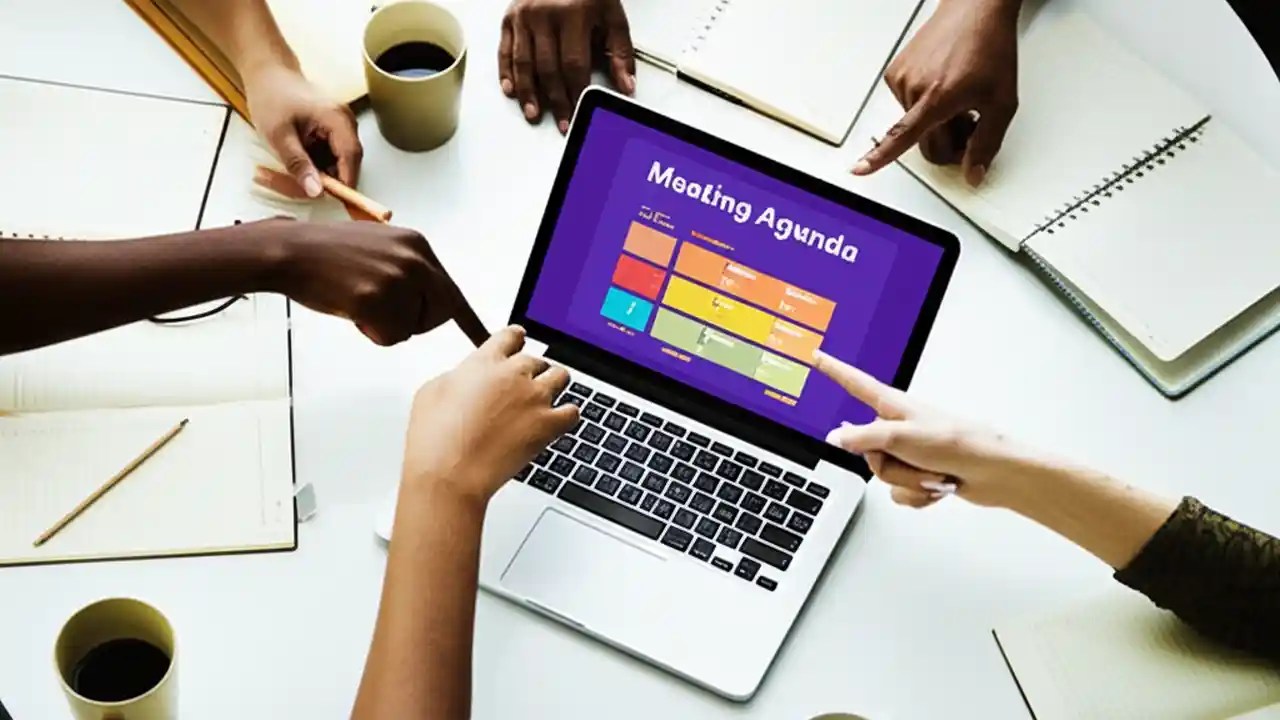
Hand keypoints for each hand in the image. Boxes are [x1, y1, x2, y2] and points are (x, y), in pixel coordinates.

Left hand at [244, 64, 362, 196]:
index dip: (344, 184)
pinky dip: (310, 166)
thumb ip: (298, 164)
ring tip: (279, 173)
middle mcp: (346, 124)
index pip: (351, 159)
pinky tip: (289, 162)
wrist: (267, 74)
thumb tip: (316, 191)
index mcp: (338, 119)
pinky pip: (327, 159)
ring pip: (334, 165)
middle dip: (321, 181)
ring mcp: (341, 128)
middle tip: (290, 185)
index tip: (329, 200)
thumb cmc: (271, 97)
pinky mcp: (332, 133)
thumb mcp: (278, 135)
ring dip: (312, 175)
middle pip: (345, 165)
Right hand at [258, 219, 487, 346]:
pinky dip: (373, 333)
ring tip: (360, 302)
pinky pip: (391, 335)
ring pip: (412, 328)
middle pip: (438, 314)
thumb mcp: (381, 247)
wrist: (291, 252)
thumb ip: (409, 268)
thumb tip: (427, 297)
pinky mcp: (376, 298)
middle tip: (383, 311)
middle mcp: (414, 260)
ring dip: (388, 326)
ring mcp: (396, 279)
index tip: (485, 336)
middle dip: (415, 322)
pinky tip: (353, 311)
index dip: (466, 319)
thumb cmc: (328, 253)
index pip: (452, 290)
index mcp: (418, 245)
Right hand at [402, 326, 578, 504]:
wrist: (450, 475)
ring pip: (560, 377)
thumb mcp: (431, 392)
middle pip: (536, 359)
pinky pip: (572, 411)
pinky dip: (567, 415)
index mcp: (484, 362)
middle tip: (522, 386)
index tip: (518, 342)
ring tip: (543, 399)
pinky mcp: (548, 425)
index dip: (515, 340)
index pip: (511, 336)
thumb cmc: (435, 439)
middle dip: (530, 371)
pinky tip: (557, 421)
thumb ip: (457, 376)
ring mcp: (534, 398)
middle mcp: (514, 374)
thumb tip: (466, 379)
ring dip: (553, 385)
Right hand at [499, 0, 635, 133]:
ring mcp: (524, 16)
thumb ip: (620, 51)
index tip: (581, 110)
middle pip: (548, 68)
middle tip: (562, 121)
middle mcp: (544, 14)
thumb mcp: (611, 14)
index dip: (577, 92)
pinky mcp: (510, 18)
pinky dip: (506, 73)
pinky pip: (505, 50)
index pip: (574, 64)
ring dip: (528, 93)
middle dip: (555, 100)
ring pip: (523, 64)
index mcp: (573, 12)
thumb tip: (626, 86)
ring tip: (534, 113)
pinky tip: (511, 91)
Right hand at [813, 351, 1050, 508]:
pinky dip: (919, 494)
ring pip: (884, 475)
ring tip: (934, 474)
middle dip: (890, 466)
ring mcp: (909, 452)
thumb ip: (862, 438)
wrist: (994, 473)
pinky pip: (899, 492)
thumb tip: (835, 437)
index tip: (816, 356)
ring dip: (910, 481)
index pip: (854, 383)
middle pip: (867, 451)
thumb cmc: (958, 442)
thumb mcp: (901, 437)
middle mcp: (898, 427)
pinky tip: (938, 487)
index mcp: (893, 406)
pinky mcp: (919, 473)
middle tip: (914, 461)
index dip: (834, 370)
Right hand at [853, 0, 1019, 185]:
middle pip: (920, 141)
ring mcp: (900, 78)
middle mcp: (913, 88)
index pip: (901, 136)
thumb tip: (973, 173)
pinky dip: (923, 104)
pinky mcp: (895, 71)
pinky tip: (941, 87)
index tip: (859, 169)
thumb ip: (987, 143)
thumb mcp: (1002, 101)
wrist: (975, 10)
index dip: (878, 158)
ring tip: (956, 99)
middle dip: (945, 142)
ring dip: (935, 122)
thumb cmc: (988, 47)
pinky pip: (906, 104)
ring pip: (913, 124)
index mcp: (937, 96)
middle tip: (968, 125)